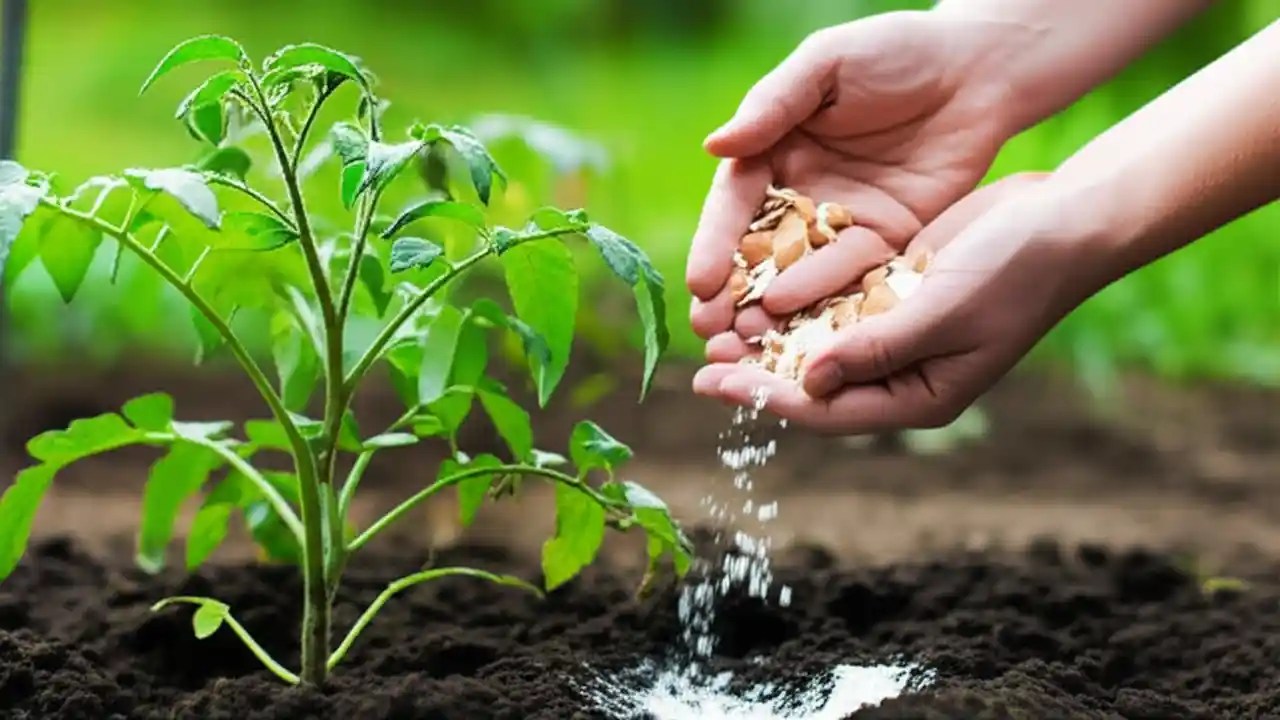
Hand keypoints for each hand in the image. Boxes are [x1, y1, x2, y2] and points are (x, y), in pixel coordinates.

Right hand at [686, 11, 1019, 352]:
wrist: (979, 69)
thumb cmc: (897, 50)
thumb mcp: (827, 64)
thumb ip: (774, 104)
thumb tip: (715, 147)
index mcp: (773, 150)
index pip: (735, 204)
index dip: (716, 242)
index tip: (700, 281)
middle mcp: (800, 193)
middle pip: (758, 250)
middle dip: (732, 290)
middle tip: (709, 330)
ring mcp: (842, 222)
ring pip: (800, 273)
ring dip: (772, 308)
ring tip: (748, 341)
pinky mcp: (886, 241)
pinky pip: (855, 275)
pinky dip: (829, 301)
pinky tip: (806, 328)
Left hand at [692, 172, 1107, 434]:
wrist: (1062, 217)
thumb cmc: (1017, 270)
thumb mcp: (944, 312)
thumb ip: (876, 347)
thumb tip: (810, 380)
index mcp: (919, 395)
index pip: (828, 408)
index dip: (766, 395)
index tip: (712, 381)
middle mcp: (901, 373)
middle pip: (813, 382)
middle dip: (757, 370)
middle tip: (700, 357)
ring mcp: (896, 332)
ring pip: (817, 343)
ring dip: (769, 336)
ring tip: (716, 324)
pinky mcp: (893, 291)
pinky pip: (833, 306)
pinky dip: (796, 302)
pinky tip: (754, 289)